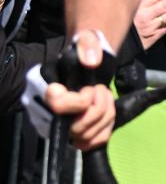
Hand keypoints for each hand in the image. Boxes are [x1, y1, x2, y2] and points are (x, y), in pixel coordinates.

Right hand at [31, 31, 116, 148]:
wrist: (88, 67)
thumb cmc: (86, 53)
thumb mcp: (88, 41)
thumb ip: (89, 45)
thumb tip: (91, 61)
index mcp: (41, 84)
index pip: (58, 104)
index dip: (82, 101)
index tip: (91, 89)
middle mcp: (42, 108)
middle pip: (76, 127)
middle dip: (100, 108)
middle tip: (102, 91)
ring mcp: (55, 124)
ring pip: (86, 136)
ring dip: (106, 116)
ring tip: (105, 98)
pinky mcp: (68, 135)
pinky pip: (91, 143)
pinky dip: (106, 129)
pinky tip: (106, 114)